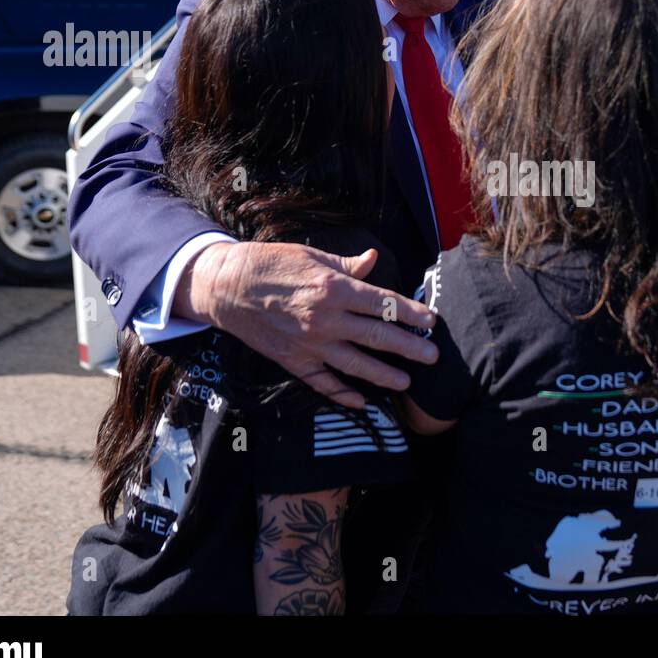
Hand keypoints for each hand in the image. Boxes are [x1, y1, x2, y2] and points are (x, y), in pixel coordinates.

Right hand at [175, 241, 437, 408]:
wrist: (225, 287)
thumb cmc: (270, 264)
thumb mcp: (310, 256)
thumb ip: (346, 266)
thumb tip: (373, 259)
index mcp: (333, 288)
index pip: (381, 303)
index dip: (410, 313)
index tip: (432, 321)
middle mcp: (325, 319)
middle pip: (376, 337)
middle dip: (408, 348)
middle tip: (433, 356)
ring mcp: (309, 344)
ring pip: (355, 364)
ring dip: (384, 375)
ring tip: (406, 382)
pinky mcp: (293, 361)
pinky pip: (322, 382)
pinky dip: (342, 394)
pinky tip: (361, 402)